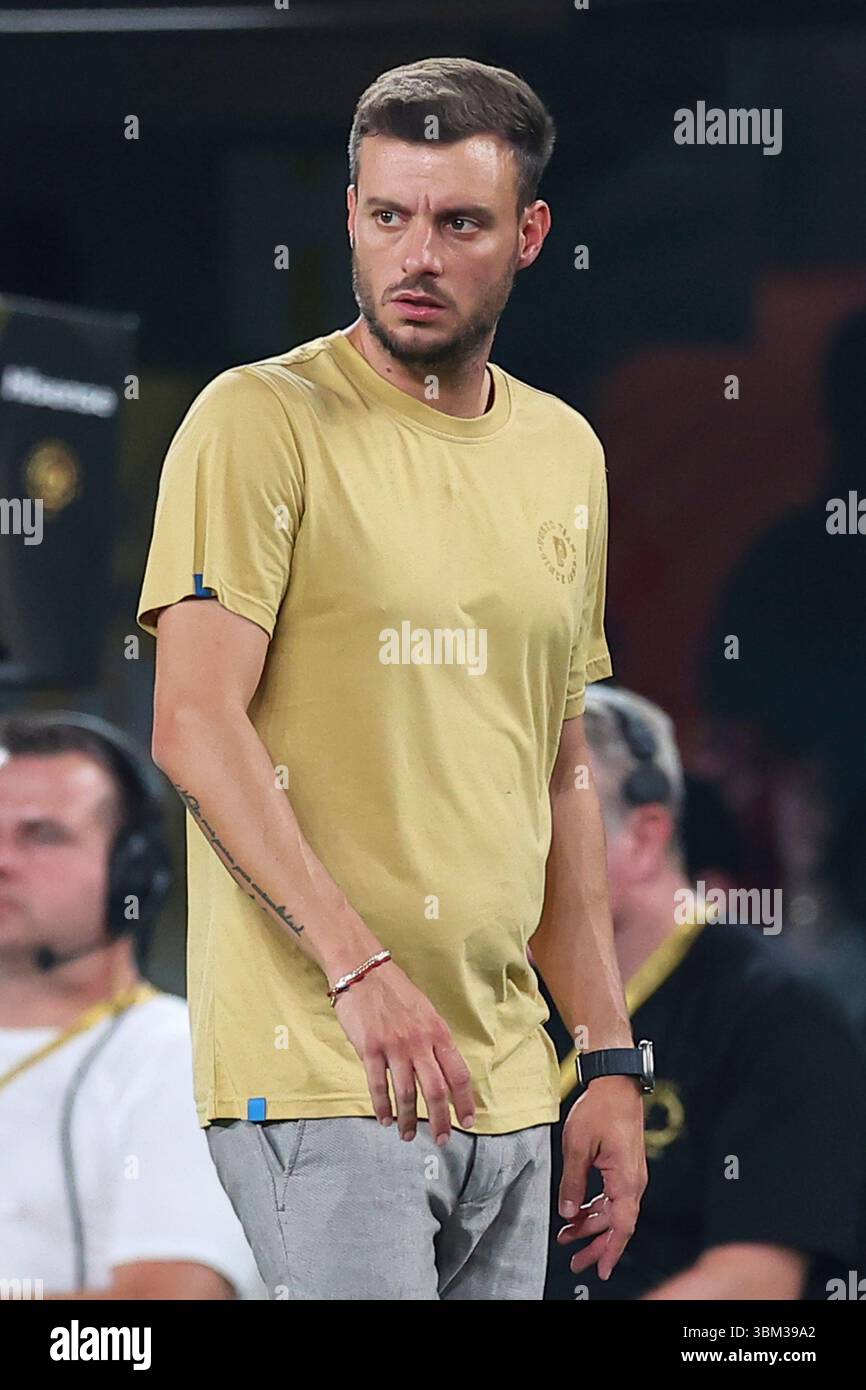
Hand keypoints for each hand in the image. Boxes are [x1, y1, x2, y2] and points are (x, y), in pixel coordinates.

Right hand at [332, 960, 475, 1144]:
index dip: (466, 1101)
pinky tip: (386, 1119)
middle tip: (441, 1139)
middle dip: (441, 1120)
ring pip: (407, 1093)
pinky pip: (379, 1086)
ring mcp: (394, 1046)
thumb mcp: (426, 1012)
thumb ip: (435, 1041)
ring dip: (409, 1120)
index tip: (468, 1121)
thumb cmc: (395, 992)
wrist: (364, 972)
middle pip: (436, 1090)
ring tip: (408, 1135)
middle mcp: (420, 1042)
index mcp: (438, 1032)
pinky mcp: (370, 1049)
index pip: (459, 1073)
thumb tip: (445, 1071)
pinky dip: (383, 1107)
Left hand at [556, 1075, 647, 1281]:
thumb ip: (572, 1182)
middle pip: (617, 1224)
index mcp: (626, 1179)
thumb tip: (568, 1212)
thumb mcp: (577, 1146)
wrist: (615, 1084)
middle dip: (596, 1245)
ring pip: (612, 1211)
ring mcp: (630, 1174)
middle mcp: (633, 1181)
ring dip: (591, 1226)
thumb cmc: (601, 1109)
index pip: (622, 1225)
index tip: (600, 1269)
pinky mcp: (623, 1167)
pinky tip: (577, 1212)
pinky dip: (594, 1208)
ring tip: (567, 1237)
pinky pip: (611, 1196)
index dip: (610, 1250)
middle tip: (576, 1261)